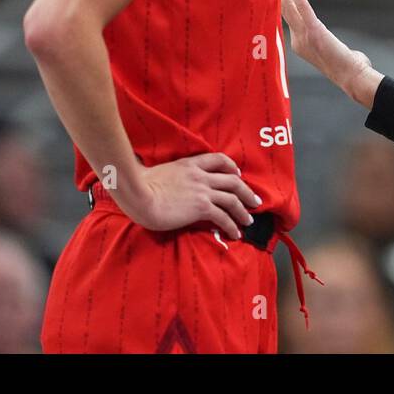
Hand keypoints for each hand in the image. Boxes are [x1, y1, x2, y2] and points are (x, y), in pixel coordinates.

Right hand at [114, 153, 260, 234]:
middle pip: (233, 181)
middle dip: (246, 192)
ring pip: (232, 199)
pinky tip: (235, 233)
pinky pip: (223, 216)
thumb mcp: (159, 172)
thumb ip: (169, 175)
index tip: (238, 174)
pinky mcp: (201, 207)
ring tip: (248, 221)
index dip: (232, 166)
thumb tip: (165, 181)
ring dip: (243, 211)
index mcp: (190, 164)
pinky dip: (232, 225)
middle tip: (254, 201)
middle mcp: (200, 176)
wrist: (138, 194)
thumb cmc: (140, 185)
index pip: (218, 159)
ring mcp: (202, 191)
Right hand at [278, 0, 382, 106]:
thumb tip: (353, 54)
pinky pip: (303, 10)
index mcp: (301, 44)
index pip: (292, 16)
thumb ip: (338, 49)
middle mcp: (298, 39)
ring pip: (289, 7)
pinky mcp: (314, 32)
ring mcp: (303, 36)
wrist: (351, 77)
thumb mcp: (338, 54)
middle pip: (285, 9)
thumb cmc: (348, 70)